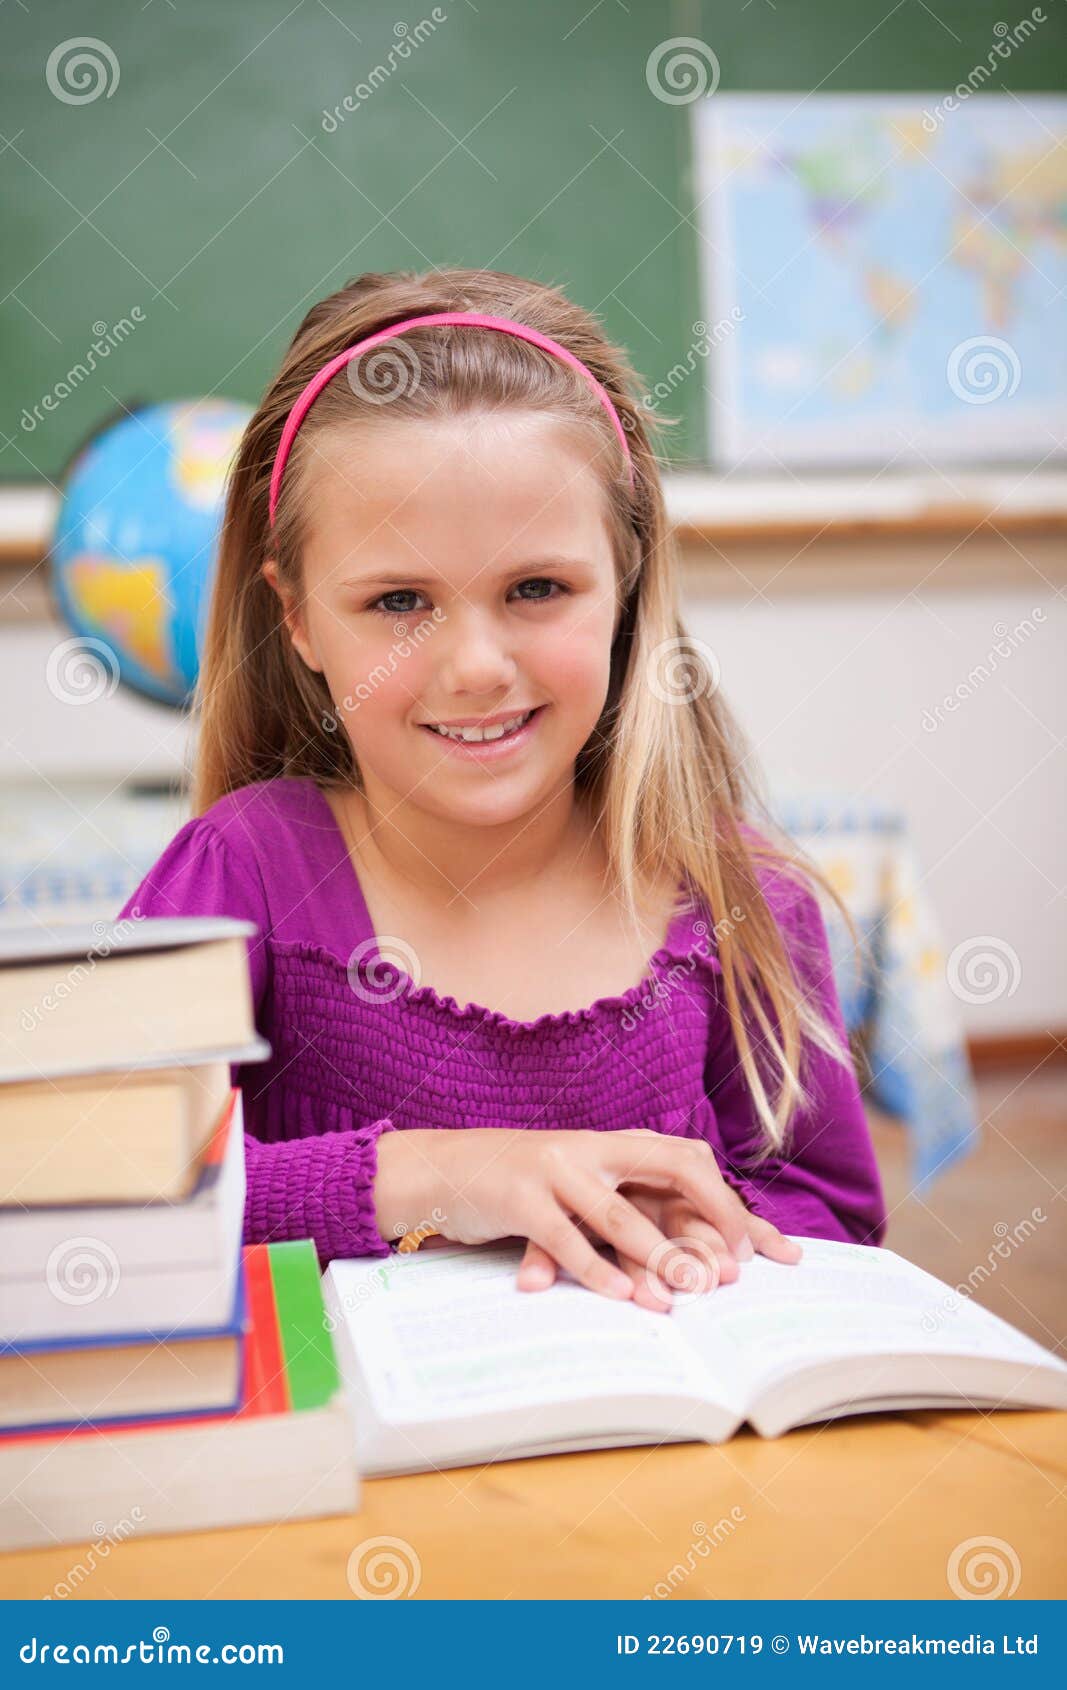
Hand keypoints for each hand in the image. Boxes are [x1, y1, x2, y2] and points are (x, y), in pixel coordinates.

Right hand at [374, 1125, 766, 1303]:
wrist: (441, 1167)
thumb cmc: (521, 1183)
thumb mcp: (579, 1178)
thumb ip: (625, 1197)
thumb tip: (693, 1247)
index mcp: (613, 1142)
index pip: (687, 1158)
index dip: (726, 1200)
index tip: (757, 1247)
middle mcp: (591, 1147)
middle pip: (671, 1168)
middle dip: (712, 1215)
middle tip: (736, 1268)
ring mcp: (554, 1168)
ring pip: (618, 1212)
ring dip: (657, 1254)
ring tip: (688, 1290)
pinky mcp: (519, 1197)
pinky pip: (565, 1237)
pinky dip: (594, 1269)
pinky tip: (620, 1296)